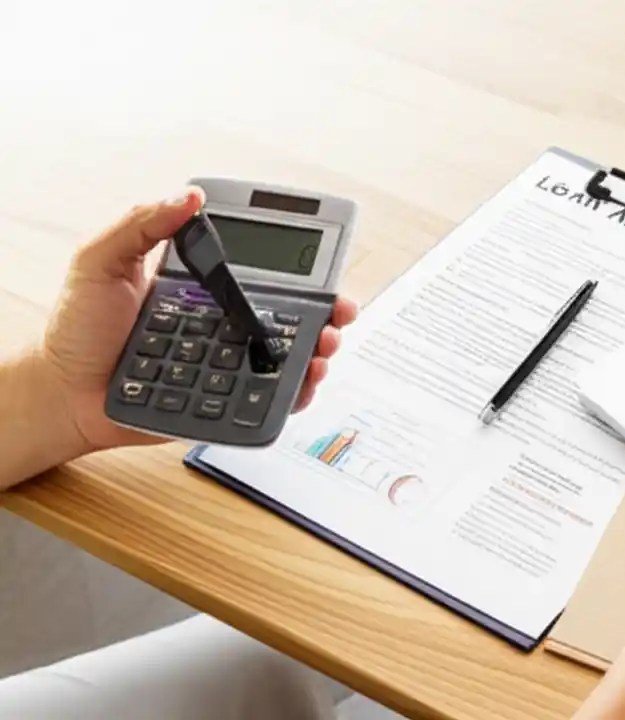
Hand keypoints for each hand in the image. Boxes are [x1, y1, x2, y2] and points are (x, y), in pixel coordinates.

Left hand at [40, 189, 358, 451]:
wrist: (62, 394)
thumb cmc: (76, 329)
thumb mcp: (99, 261)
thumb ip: (141, 224)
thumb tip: (189, 196)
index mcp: (206, 289)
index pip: (263, 274)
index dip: (301, 271)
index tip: (324, 269)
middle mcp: (223, 325)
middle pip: (290, 317)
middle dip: (327, 314)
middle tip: (338, 314)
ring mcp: (226, 364)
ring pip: (288, 358)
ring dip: (317, 351)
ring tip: (322, 349)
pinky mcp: (223, 402)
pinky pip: (268, 399)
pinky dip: (294, 393)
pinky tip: (302, 382)